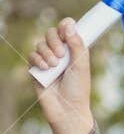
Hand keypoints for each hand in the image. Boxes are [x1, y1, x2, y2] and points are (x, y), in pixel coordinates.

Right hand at [27, 18, 94, 133]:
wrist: (67, 109)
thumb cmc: (78, 89)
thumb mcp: (81, 65)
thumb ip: (77, 44)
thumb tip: (70, 24)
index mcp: (75, 51)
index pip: (67, 30)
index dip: (65, 26)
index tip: (66, 30)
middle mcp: (61, 53)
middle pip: (51, 33)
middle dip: (54, 40)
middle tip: (62, 54)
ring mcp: (47, 60)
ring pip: (40, 43)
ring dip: (47, 52)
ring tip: (54, 66)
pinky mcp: (36, 68)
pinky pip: (32, 55)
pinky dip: (38, 59)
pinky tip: (45, 68)